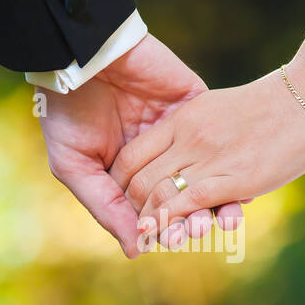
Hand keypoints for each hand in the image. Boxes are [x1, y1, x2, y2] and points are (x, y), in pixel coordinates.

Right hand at [38, 33, 244, 257]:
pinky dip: (230, 165)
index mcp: (125, 174)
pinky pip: (220, 141)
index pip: (153, 210)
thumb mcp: (75, 166)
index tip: (171, 240)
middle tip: (199, 230)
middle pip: (184, 197)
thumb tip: (137, 250)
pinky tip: (237, 186)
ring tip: (215, 215)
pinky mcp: (196, 106)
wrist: (82, 54)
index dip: (164, 228)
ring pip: (207, 175)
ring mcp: (179, 132)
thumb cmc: (66, 111)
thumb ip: (106, 208)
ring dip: (215, 199)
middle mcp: (155, 157)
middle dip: (193, 218)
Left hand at [109, 68, 304, 246]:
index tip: (123, 200)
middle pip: (140, 179)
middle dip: (130, 209)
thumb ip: (198, 129)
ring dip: (148, 223)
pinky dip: (170, 222)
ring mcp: (210, 156)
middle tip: (131, 228)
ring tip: (145, 237)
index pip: (133, 155)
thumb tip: (187, 155)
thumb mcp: (222, 108)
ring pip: (159, 196)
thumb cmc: (276, 104)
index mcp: (184, 116)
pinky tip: (163, 234)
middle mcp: (190, 136)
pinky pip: (188, 203)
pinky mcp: (234, 177)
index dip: (121, 183)